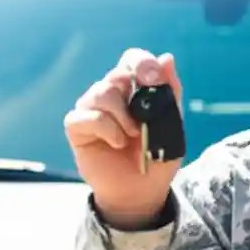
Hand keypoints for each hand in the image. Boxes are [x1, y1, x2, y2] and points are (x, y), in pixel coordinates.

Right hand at [64, 48, 182, 229]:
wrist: (140, 192)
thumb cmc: (156, 158)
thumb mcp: (172, 126)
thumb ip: (170, 94)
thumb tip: (167, 57)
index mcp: (134, 89)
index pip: (133, 59)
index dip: (142, 63)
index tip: (152, 78)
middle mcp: (110, 93)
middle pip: (117, 74)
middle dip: (135, 92)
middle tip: (145, 119)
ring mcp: (91, 108)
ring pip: (102, 92)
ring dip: (122, 115)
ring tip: (133, 135)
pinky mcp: (77, 127)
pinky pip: (87, 116)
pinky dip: (107, 128)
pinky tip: (117, 143)